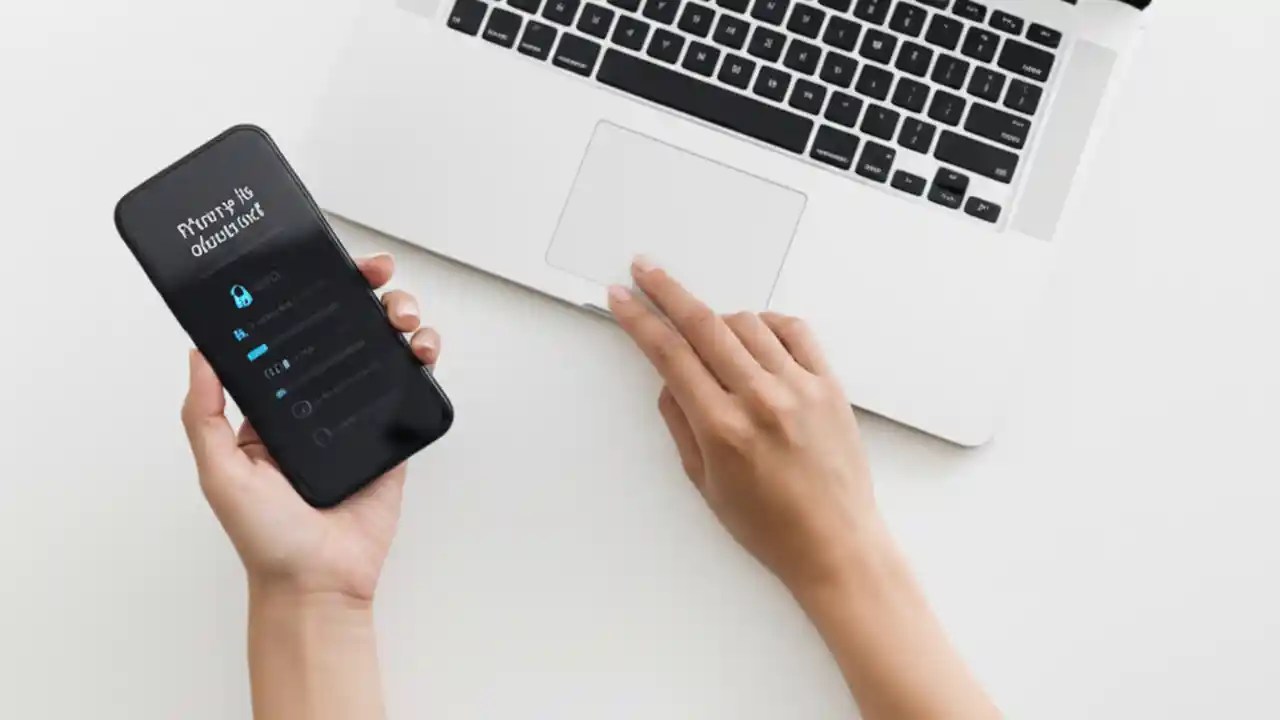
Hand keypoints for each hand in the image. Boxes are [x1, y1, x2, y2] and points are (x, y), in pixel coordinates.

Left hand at [182, 253, 440, 603]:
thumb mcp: (219, 473)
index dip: (312, 293)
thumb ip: (204, 415)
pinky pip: (411, 388)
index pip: (293, 332)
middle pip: (346, 328)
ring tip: (404, 319)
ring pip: (385, 348)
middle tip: (378, 277)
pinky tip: (422, 351)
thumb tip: (198, 353)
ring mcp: (358, 416)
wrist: (320, 583)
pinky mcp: (393, 438)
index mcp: (273, 404)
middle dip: (367, 292)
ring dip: (401, 319)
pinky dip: (423, 361)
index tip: (326, 266)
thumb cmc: (266, 539)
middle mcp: (317, 401)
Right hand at [608, 258, 882, 595]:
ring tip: (710, 337)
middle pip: (703, 324)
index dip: (640, 320)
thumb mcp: (705, 483)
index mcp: (722, 428)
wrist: (835, 544)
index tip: (622, 298)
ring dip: (719, 318)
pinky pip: (795, 330)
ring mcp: (799, 387)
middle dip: (667, 291)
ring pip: (747, 323)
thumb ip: (680, 423)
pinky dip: (768, 323)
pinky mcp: (829, 385)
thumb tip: (668, 377)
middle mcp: (761, 400)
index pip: (670, 355)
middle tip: (646, 270)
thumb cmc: (769, 526)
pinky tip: (756, 334)